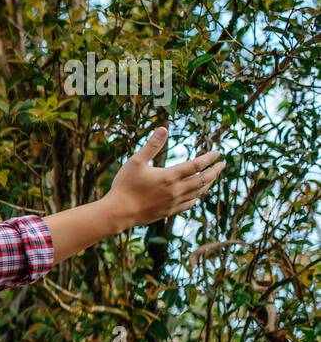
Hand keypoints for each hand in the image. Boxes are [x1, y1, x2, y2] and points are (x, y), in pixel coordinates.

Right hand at [100, 127, 226, 231]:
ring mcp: (174, 202)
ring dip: (208, 183)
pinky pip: (189, 204)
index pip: (197, 165)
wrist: (118, 212)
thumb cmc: (125, 185)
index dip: (209, 158)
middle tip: (222, 164)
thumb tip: (163, 128)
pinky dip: (197, 197)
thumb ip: (151, 145)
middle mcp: (176, 190)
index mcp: (170, 176)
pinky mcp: (169, 211)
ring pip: (199, 192)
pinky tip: (197, 194)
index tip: (217, 153)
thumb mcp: (135, 162)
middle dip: (215, 171)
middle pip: (203, 180)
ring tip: (213, 177)